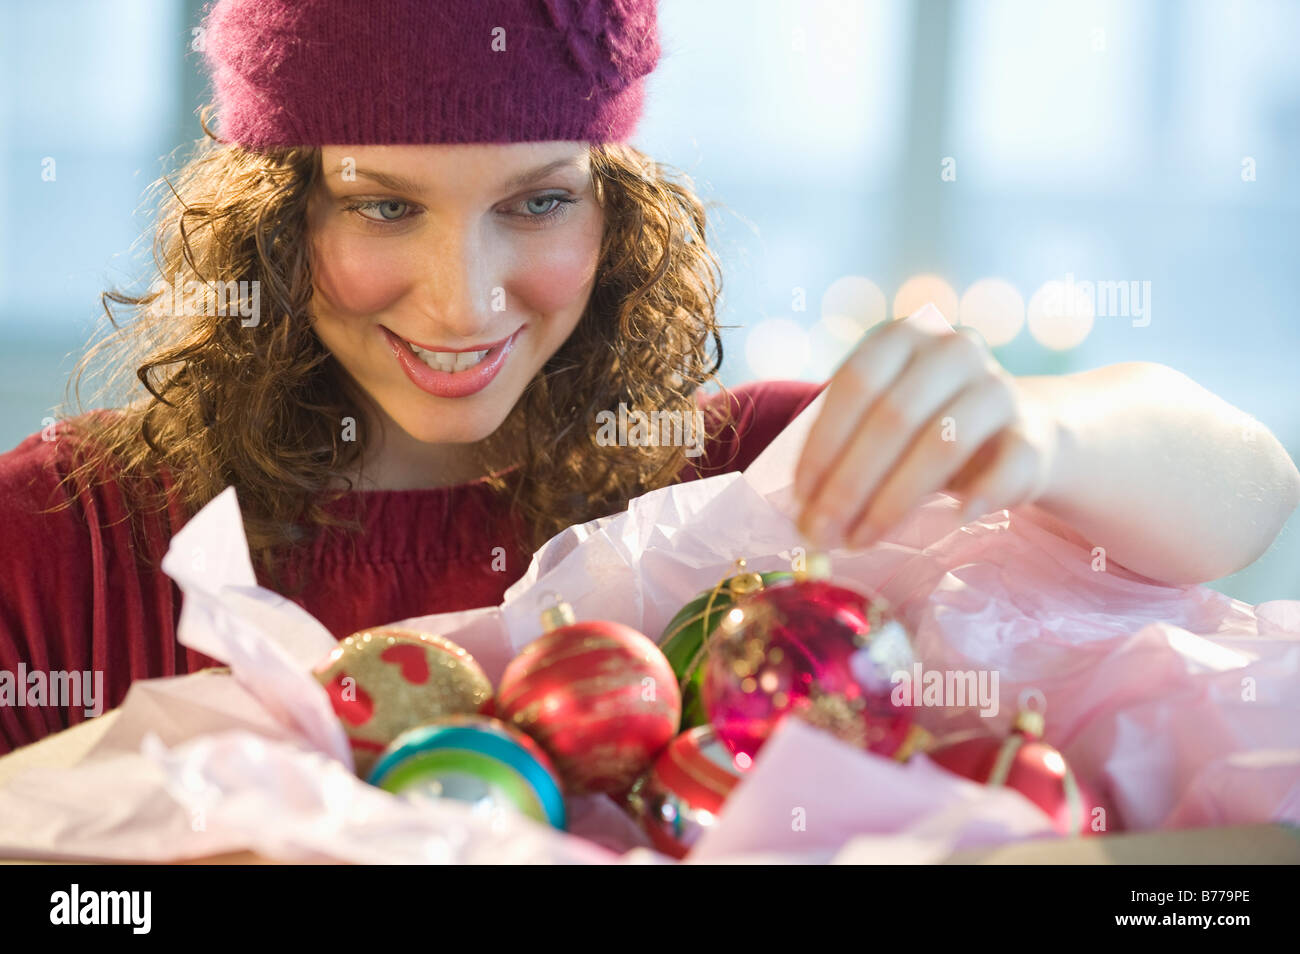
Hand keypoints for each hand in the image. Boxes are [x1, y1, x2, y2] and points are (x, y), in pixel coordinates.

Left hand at [793, 319, 1059, 548]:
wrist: (1018, 429)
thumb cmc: (926, 426)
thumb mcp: (882, 418)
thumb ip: (844, 447)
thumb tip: (804, 511)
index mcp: (904, 335)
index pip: (854, 385)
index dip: (822, 446)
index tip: (800, 500)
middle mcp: (953, 349)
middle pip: (892, 418)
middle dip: (848, 485)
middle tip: (822, 533)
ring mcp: (998, 387)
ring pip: (940, 445)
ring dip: (892, 502)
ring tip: (861, 540)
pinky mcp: (1034, 432)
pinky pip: (1006, 466)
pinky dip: (978, 496)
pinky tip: (951, 520)